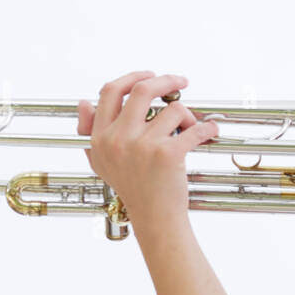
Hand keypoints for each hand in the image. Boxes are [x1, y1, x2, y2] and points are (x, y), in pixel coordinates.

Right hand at [75, 70, 219, 231]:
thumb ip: (89, 132)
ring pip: (173, 109)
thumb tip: (84, 102)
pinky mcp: (168, 154)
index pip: (110, 92)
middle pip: (143, 90)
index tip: (149, 76)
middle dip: (166, 80)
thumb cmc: (132, 189)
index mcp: (100, 137)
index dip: (131, 78)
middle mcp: (119, 139)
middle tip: (181, 81)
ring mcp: (143, 146)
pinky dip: (207, 129)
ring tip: (190, 127)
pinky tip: (210, 131)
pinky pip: (194, 128)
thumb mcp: (100, 162)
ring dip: (188, 115)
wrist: (154, 218)